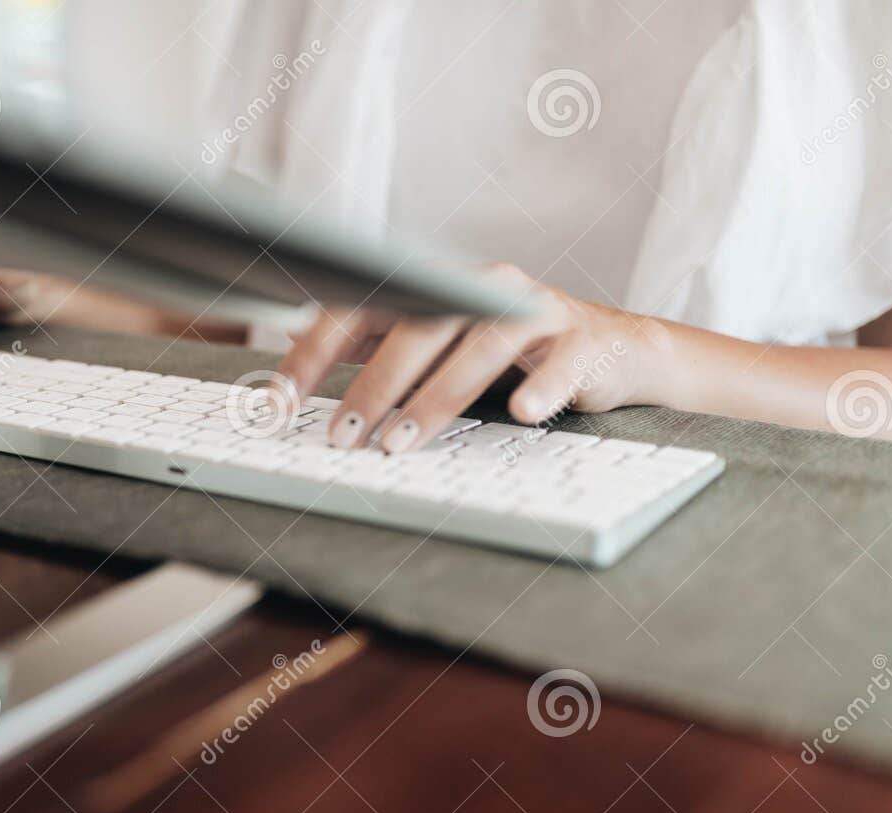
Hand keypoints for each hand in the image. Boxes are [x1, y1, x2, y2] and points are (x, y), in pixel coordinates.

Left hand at [277, 264, 656, 451]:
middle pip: (417, 329)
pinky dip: (542, 387)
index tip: (278, 399)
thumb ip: (375, 343)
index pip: (362, 310)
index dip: (314, 352)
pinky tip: (523, 413)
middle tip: (341, 433)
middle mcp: (480, 290)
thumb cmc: (510, 356)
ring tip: (397, 443)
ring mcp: (533, 311)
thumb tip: (292, 344)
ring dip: (434, 400)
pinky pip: (560, 363)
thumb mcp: (437, 346)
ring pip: (478, 348)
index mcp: (437, 290)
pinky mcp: (582, 339)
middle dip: (372, 385)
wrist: (612, 351)